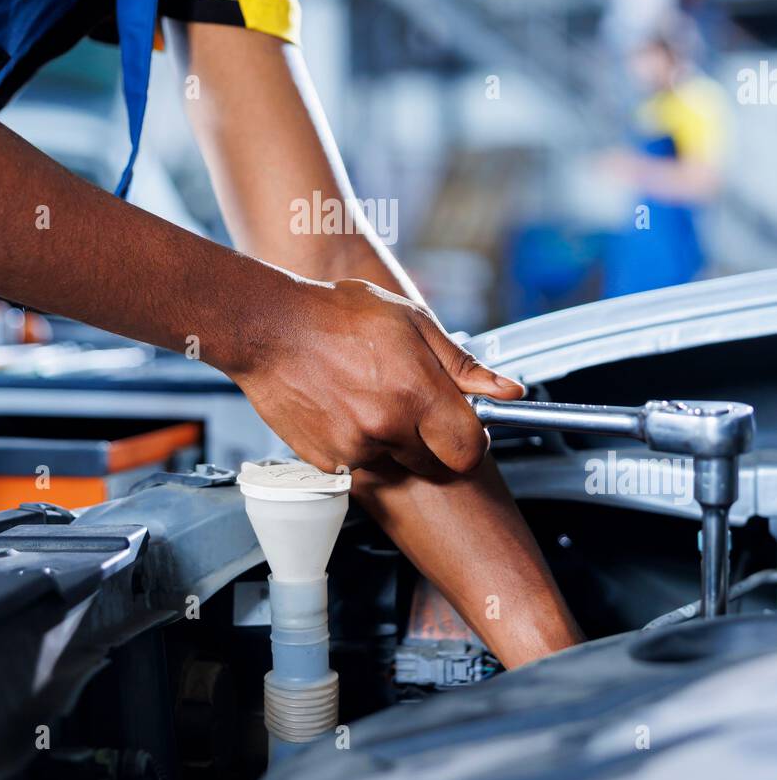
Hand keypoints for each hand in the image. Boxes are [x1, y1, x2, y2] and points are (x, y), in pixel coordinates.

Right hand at [229, 275, 523, 477]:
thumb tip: (509, 391)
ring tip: (366, 394)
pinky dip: (359, 442)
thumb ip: (463, 365)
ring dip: (391, 438)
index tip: (465, 428)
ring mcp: (354, 449)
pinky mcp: (327, 462)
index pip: (469, 450)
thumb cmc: (336, 315)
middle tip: (408, 400)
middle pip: (434, 461)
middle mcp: (386, 427)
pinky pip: (360, 463)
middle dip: (430, 437)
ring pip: (395, 461)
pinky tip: (343, 405)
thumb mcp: (412, 323)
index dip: (472, 441)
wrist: (270, 328)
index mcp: (416, 392)